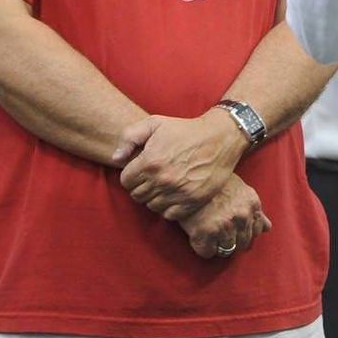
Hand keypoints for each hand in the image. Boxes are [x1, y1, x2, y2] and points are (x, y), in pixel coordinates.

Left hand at [114, 111, 247, 216]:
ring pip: (152, 206)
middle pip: (138, 195)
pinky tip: (174, 195)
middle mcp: (163, 179)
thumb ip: (128, 138)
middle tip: (153, 178)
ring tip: (163, 186)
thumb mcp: (154, 123)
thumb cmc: (186, 129)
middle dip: (142, 187)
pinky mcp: (194, 200)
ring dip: (155, 197)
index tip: (141, 170)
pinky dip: (169, 207)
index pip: (126, 181)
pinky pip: (169, 214)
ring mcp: (179, 192)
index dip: (131, 175)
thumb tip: (116, 159)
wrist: (221, 137)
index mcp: (150, 161)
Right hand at [177, 175, 271, 260]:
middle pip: (243, 243)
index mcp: (252, 205)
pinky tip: (199, 238)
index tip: (235, 230)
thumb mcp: (241, 190)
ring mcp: (225, 226)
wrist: (189, 178)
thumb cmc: (215, 183)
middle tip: (220, 233)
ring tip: (209, 235)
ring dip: (218, 245)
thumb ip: (254, 209)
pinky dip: (203, 248)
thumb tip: (267, 228)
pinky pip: (208, 252)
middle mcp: (242, 217)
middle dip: (233, 240)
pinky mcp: (205, 233)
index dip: (244, 231)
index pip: (258, 231)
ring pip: (227, 250)